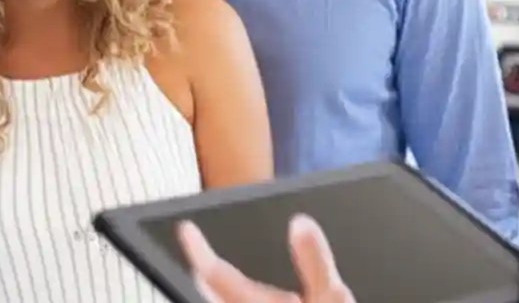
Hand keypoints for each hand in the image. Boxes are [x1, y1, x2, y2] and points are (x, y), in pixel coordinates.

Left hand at [177, 214, 356, 302]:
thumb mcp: (331, 300)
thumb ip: (315, 262)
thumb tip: (299, 224)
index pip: (213, 275)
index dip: (197, 250)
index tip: (187, 231)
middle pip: (212, 294)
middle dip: (208, 274)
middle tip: (201, 254)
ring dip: (223, 296)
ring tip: (220, 280)